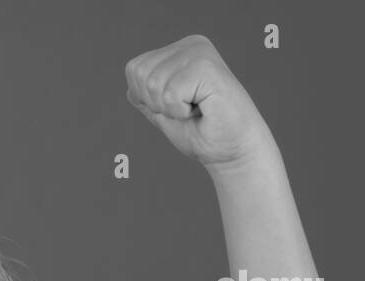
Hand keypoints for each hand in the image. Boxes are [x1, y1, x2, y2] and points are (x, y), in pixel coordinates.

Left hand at [125, 35, 275, 173]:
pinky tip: (203, 110)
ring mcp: (200, 53)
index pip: (134, 69)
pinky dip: (180, 112)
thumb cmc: (201, 133)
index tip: (177, 105)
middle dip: (156, 103)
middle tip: (187, 109)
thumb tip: (132, 77)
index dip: (146, 99)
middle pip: (139, 74)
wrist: (232, 150)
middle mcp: (192, 45)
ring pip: (153, 84)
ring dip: (170, 108)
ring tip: (196, 109)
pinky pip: (169, 95)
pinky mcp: (207, 68)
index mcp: (180, 50)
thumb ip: (146, 94)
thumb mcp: (163, 111)